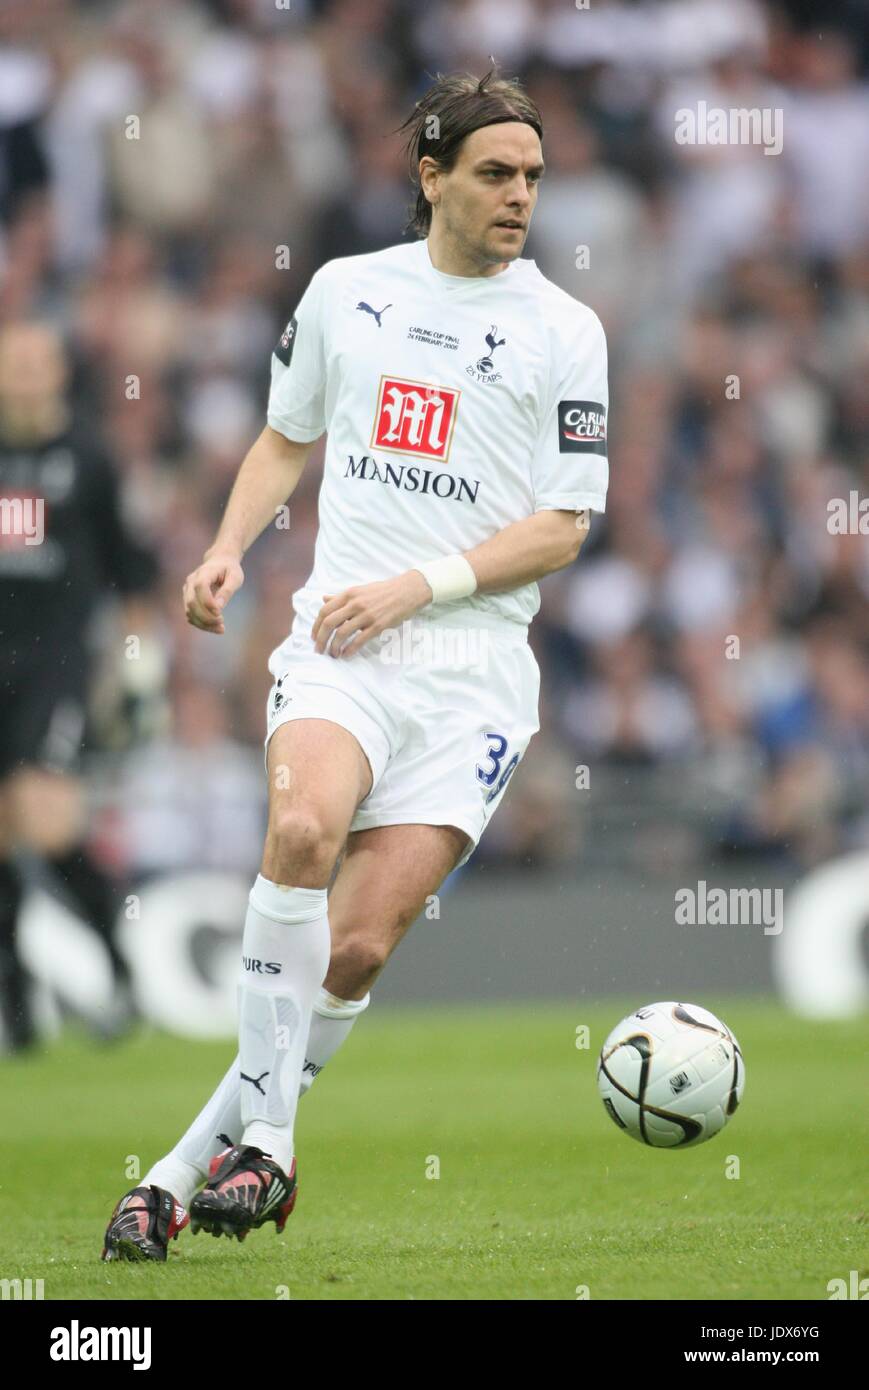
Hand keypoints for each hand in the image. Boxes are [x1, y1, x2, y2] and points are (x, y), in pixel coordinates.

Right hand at [183, 552, 244, 633]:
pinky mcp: (187, 599)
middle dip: (206, 617)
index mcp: (204, 572)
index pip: (200, 587)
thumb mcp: (235, 577)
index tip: (220, 614)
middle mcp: (191, 581)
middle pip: (192, 602)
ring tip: (221, 629)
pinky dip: (201, 624)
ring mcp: (187, 590)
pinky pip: (190, 615)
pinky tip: (215, 627)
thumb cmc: (230, 569)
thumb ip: (227, 591)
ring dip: (203, 623)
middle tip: (222, 625)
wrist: (220, 561)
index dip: (208, 602)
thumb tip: (218, 607)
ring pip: (189, 611)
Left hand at [312, 571, 432, 657]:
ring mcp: (366, 615)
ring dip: (334, 647)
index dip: (316, 626)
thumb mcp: (359, 590)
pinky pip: (359, 641)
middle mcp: (355, 604)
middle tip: (318, 650)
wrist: (407, 591)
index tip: (314, 636)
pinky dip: (349, 650)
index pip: (324, 611)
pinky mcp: (378, 626)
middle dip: (320, 639)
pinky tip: (346, 655)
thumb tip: (324, 599)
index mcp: (348, 594)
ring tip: (333, 654)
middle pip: (329, 623)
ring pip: (342, 633)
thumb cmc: (383, 591)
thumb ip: (341, 597)